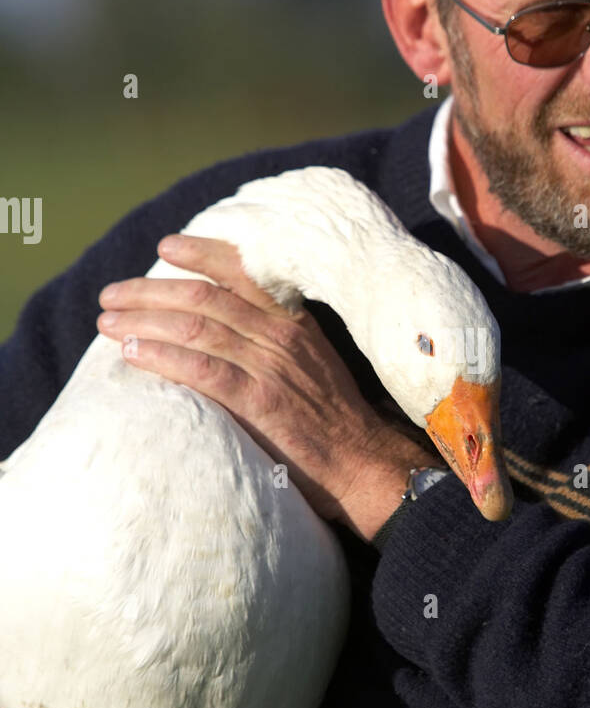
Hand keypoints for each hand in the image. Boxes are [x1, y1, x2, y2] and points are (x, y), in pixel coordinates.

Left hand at [97, 234, 440, 538]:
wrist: (362, 461)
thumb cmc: (333, 418)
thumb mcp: (312, 362)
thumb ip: (274, 341)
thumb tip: (223, 328)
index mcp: (294, 321)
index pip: (243, 271)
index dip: (200, 253)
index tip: (166, 246)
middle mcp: (281, 335)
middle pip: (205, 296)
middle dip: (150, 290)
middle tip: (112, 295)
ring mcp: (271, 366)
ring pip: (196, 327)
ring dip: (144, 321)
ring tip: (108, 323)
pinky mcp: (260, 401)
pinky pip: (201, 369)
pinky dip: (162, 356)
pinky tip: (133, 353)